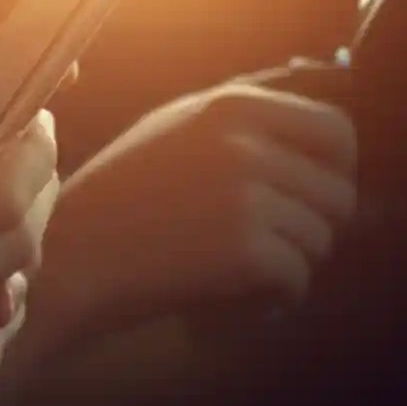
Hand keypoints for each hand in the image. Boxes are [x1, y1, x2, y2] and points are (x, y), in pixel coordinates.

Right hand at [30, 79, 355, 351]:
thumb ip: (238, 123)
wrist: (68, 255)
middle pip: (338, 194)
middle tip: (267, 247)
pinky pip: (297, 281)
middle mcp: (246, 144)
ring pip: (320, 241)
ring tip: (234, 273)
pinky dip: (270, 300)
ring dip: (288, 266)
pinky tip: (229, 299)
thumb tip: (311, 133)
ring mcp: (247, 196)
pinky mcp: (245, 250)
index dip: (332, 171)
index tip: (307, 198)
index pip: (336, 131)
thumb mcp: (171, 130)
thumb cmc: (115, 199)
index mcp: (232, 106)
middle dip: (311, 227)